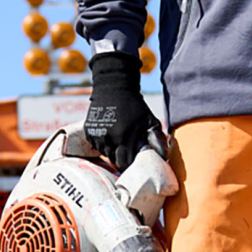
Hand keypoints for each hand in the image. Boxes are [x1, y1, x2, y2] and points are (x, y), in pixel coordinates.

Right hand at [84, 52, 166, 170]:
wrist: (114, 87)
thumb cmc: (135, 106)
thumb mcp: (150, 120)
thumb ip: (157, 139)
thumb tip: (163, 156)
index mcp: (124, 138)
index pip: (124, 163)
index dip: (129, 163)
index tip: (133, 159)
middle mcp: (108, 138)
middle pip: (113, 160)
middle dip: (121, 157)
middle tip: (127, 149)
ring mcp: (97, 135)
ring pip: (104, 153)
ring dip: (111, 150)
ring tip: (119, 139)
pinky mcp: (88, 131)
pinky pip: (96, 145)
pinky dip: (102, 143)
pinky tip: (109, 134)